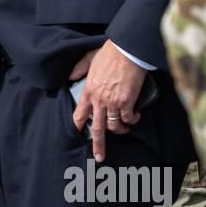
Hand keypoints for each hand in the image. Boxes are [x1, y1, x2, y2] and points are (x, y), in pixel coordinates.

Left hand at [70, 40, 146, 161]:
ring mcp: (113, 102)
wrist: (127, 50)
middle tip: (99, 157)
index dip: (78, 125)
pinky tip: (135, 117)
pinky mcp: (127, 101)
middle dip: (98, 144)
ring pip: (114, 125)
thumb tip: (70, 76)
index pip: (79, 113)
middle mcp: (99, 99)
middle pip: (96, 127)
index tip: (79, 133)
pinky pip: (128, 118)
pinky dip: (132, 120)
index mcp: (88, 90)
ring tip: (125, 129)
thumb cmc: (110, 52)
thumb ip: (79, 69)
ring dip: (120, 130)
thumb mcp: (89, 59)